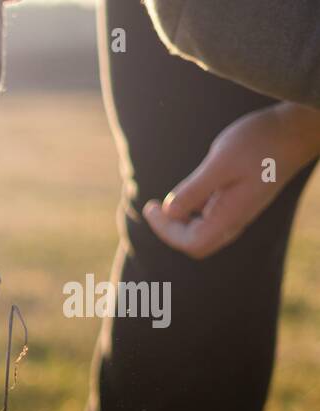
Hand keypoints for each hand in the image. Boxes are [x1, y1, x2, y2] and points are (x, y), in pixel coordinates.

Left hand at [144, 102, 319, 258]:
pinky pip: (210, 216)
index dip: (166, 232)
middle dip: (170, 231)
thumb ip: (195, 189)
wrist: (295, 129)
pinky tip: (186, 192)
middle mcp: (235, 219)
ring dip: (179, 222)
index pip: (191, 243)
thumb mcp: (221, 162)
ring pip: (202, 231)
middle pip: (195, 243)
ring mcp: (239, 211)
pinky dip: (192, 210)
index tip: (152, 207)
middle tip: (152, 207)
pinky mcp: (240, 200)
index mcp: (230, 215)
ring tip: (161, 203)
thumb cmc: (260, 142)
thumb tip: (169, 212)